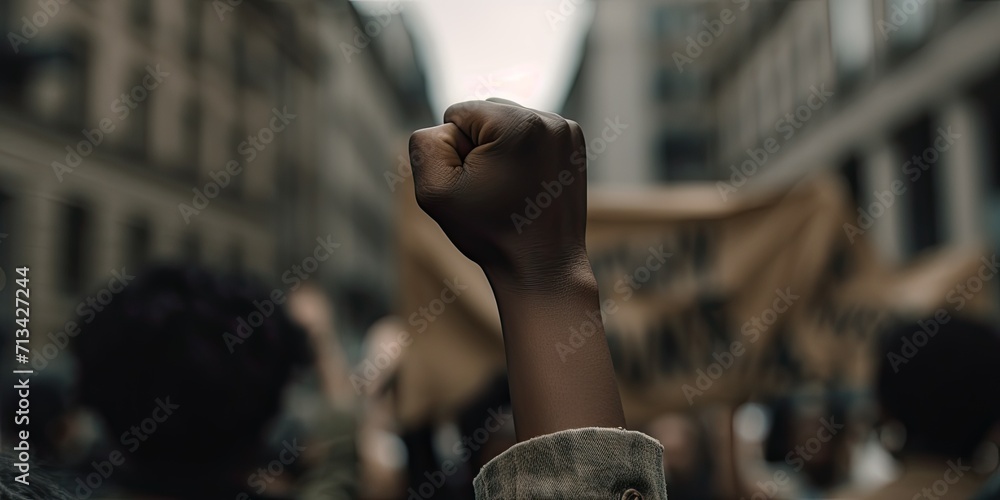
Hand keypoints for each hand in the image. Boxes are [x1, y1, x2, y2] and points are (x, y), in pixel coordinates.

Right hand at [408, 98, 587, 280]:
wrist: (541, 266)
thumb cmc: (489, 232)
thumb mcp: (434, 191)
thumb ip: (424, 144)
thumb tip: (446, 126)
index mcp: (518, 123)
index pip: (458, 113)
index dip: (455, 152)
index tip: (477, 186)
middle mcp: (549, 119)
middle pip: (486, 113)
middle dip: (479, 147)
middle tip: (493, 190)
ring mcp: (567, 131)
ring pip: (508, 122)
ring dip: (500, 149)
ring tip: (510, 189)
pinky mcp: (575, 144)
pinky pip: (531, 134)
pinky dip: (522, 154)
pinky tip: (526, 185)